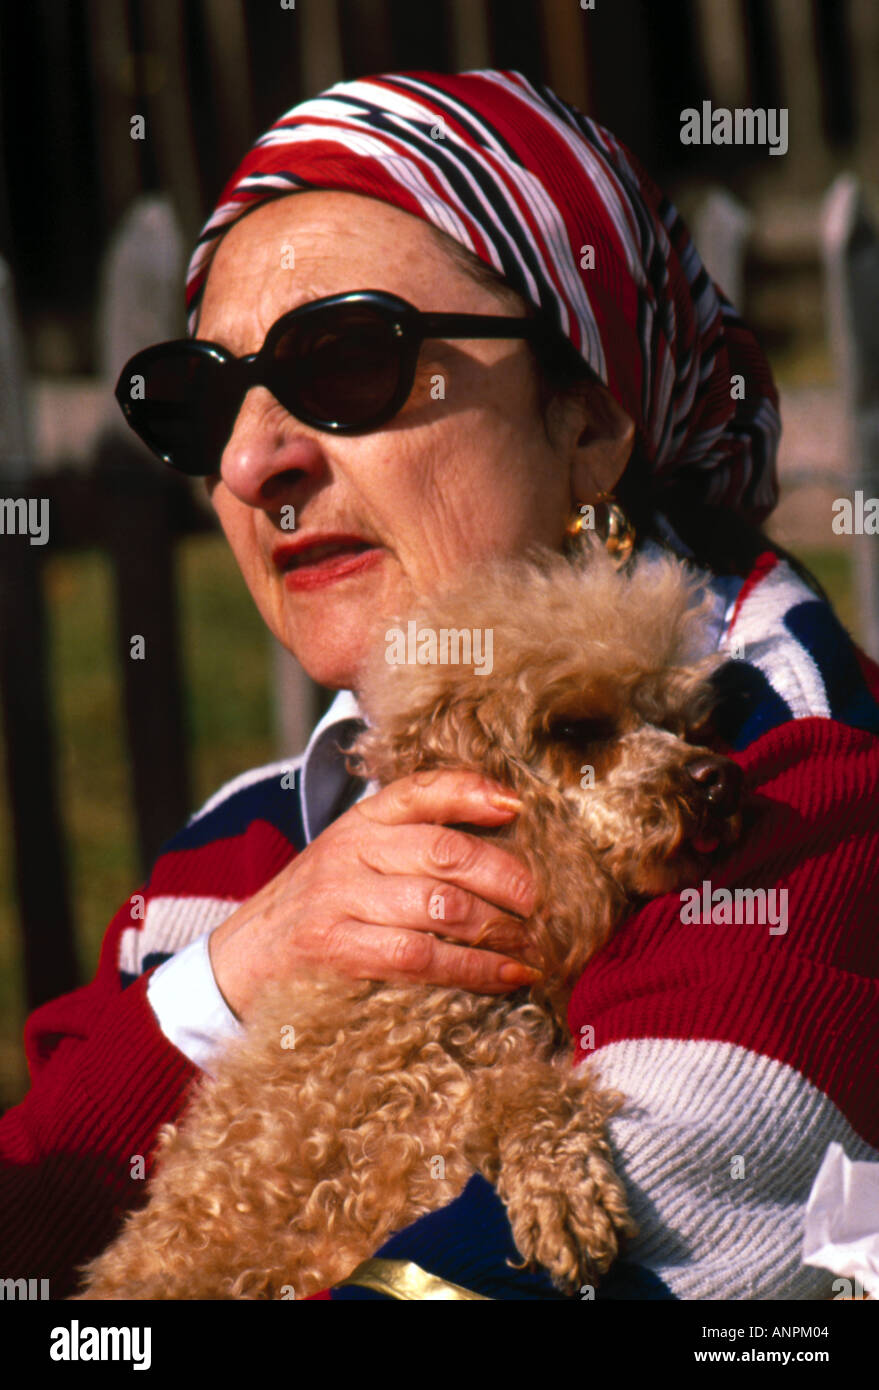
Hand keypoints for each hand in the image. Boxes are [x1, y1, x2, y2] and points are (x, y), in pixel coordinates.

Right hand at [208, 768, 539, 1020]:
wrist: (241, 960)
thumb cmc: (319, 908)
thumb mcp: (356, 859)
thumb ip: (412, 843)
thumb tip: (503, 838)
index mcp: (360, 821)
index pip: (421, 791)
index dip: (473, 793)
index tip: (517, 807)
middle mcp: (351, 851)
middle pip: (445, 852)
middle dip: (506, 876)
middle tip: (540, 901)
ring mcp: (341, 899)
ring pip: (441, 906)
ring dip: (499, 929)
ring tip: (532, 943)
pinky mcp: (338, 950)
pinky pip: (423, 956)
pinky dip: (475, 968)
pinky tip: (507, 975)